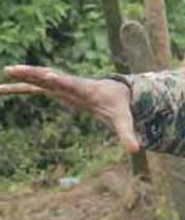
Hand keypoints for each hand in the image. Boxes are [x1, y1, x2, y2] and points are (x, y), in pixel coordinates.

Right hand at [1, 66, 139, 152]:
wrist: (115, 92)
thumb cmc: (118, 106)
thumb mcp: (123, 120)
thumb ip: (128, 135)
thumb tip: (136, 151)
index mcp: (86, 89)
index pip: (72, 84)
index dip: (61, 80)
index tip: (49, 75)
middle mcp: (71, 84)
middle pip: (50, 76)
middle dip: (35, 72)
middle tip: (17, 69)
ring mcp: (61, 86)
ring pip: (39, 78)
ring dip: (23, 75)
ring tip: (6, 71)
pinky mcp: (55, 90)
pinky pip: (34, 87)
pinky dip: (19, 86)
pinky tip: (2, 88)